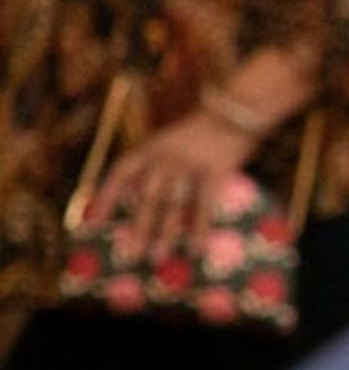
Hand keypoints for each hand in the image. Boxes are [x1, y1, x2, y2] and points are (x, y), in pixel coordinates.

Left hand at [95, 112, 256, 261]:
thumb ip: (155, 164)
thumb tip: (143, 199)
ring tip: (157, 257)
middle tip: (131, 254)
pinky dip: (200, 229)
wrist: (234, 112)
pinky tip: (196, 248)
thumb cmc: (202, 132)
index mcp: (149, 148)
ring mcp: (189, 165)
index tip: (94, 223)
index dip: (106, 199)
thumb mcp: (169, 142)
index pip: (120, 174)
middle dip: (138, 227)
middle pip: (146, 197)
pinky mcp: (214, 173)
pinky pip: (204, 206)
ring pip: (171, 205)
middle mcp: (164, 158)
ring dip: (164, 234)